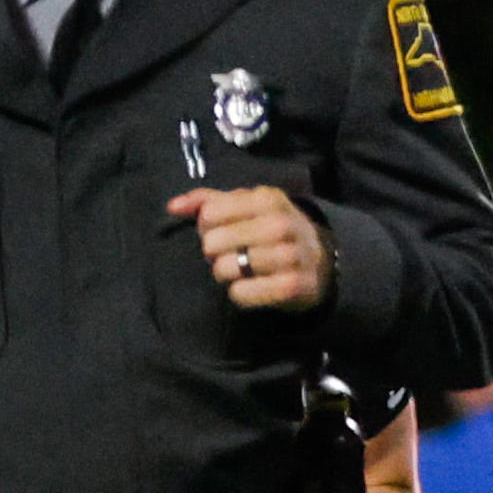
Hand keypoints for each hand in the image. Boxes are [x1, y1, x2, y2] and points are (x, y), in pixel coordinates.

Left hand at [167, 184, 335, 311]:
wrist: (319, 260)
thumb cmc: (271, 230)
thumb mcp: (246, 207)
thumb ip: (207, 201)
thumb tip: (173, 207)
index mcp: (268, 199)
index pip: (210, 213)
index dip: (207, 226)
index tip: (222, 231)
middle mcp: (281, 225)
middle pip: (213, 242)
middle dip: (214, 252)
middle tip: (229, 254)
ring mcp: (290, 256)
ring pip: (225, 269)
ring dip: (225, 273)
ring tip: (240, 270)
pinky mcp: (292, 286)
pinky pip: (241, 293)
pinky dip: (239, 294)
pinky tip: (251, 286)